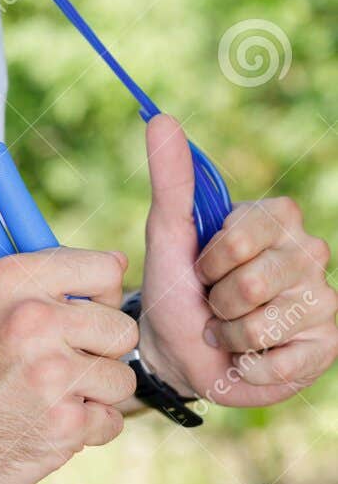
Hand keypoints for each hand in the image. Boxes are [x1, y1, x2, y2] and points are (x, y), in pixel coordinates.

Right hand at [0, 247, 136, 483]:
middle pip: (122, 328)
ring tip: (53, 393)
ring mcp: (52, 375)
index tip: (83, 311)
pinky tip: (50, 421)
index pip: (106, 270)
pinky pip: (111, 420)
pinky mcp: (64, 425)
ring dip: (95, 391)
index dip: (100, 295)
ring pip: (121, 377)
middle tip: (65, 360)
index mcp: (14, 279)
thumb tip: (118, 264)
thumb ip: (43, 273)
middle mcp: (33, 321)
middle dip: (100, 349)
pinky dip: (87, 427)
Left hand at [138, 114, 337, 406]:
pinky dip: (249, 366)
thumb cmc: (177, 287)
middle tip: (215, 303)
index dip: (212, 259)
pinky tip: (249, 358)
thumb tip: (162, 118)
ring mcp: (323, 299)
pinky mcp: (327, 345)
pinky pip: (279, 361)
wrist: (180, 353)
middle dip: (219, 300)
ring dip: (231, 335)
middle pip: (254, 282)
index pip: (244, 236)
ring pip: (264, 322)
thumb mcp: (167, 233)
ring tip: (229, 330)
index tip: (204, 266)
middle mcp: (309, 252)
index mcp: (277, 218)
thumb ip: (170, 178)